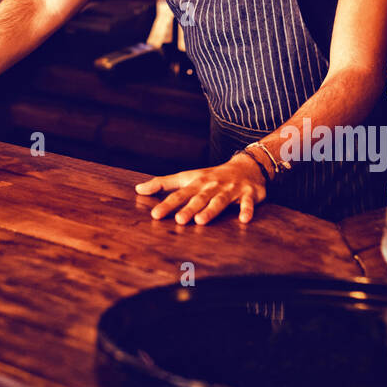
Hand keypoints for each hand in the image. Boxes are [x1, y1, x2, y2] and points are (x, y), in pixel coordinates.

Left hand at [134, 154, 266, 225]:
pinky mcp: (249, 193)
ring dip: (211, 210)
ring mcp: (230, 189)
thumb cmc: (212, 176)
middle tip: (178, 220)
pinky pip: (248, 203)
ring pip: (219, 201)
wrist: (247, 166)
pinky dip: (246, 210)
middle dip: (188, 208)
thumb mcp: (187, 177)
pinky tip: (244, 220)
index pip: (179, 193)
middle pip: (198, 198)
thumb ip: (163, 184)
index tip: (155, 215)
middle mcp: (212, 185)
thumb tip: (138, 189)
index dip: (167, 204)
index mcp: (197, 181)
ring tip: (201, 221)